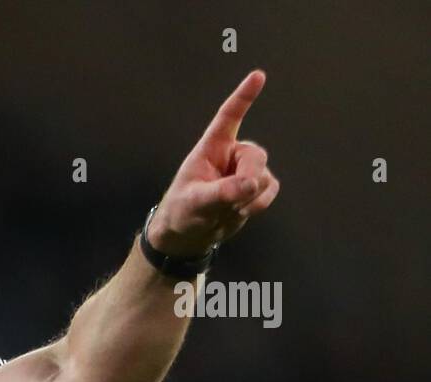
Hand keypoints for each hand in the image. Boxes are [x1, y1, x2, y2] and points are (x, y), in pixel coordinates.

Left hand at [147, 70, 280, 258]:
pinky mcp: (255, 187)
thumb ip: (222, 192)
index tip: (257, 76)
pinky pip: (270, 190)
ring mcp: (245, 171)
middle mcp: (231, 154)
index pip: (228, 117)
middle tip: (234, 200)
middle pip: (256, 157)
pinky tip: (239, 212)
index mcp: (211, 148)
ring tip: (226, 208)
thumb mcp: (196, 202)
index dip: (243, 96)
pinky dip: (258, 205)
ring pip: (265, 177)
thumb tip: (251, 183)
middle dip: (249, 180)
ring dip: (250, 198)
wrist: (188, 235)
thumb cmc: (182, 211)